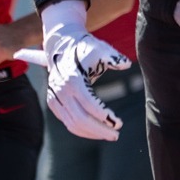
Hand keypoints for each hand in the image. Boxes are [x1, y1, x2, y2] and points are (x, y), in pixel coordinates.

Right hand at [41, 0, 127, 140]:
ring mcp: (55, 97)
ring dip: (91, 132)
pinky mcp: (53, 102)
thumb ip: (113, 57)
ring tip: (110, 135)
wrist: (61, 45)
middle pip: (80, 118)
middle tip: (117, 134)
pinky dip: (81, 130)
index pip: (88, 102)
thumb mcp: (100, 48)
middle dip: (99, 129)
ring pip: (71, 123)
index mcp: (72, 78)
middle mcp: (60, 90)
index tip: (119, 123)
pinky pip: (66, 121)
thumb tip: (126, 64)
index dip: (103, 115)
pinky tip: (96, 131)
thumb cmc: (85, 47)